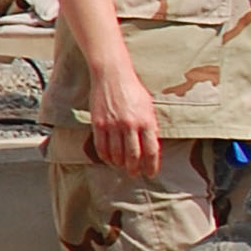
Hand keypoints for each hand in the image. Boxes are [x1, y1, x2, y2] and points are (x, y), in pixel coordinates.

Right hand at [87, 61, 163, 177]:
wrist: (112, 75)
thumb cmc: (133, 91)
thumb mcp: (148, 107)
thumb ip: (151, 125)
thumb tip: (152, 145)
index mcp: (146, 121)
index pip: (151, 150)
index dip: (152, 165)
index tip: (151, 173)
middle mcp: (130, 125)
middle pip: (134, 156)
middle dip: (135, 169)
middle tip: (135, 174)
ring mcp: (113, 125)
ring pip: (117, 154)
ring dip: (120, 165)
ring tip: (122, 168)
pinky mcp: (98, 123)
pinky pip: (101, 146)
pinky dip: (105, 157)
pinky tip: (109, 160)